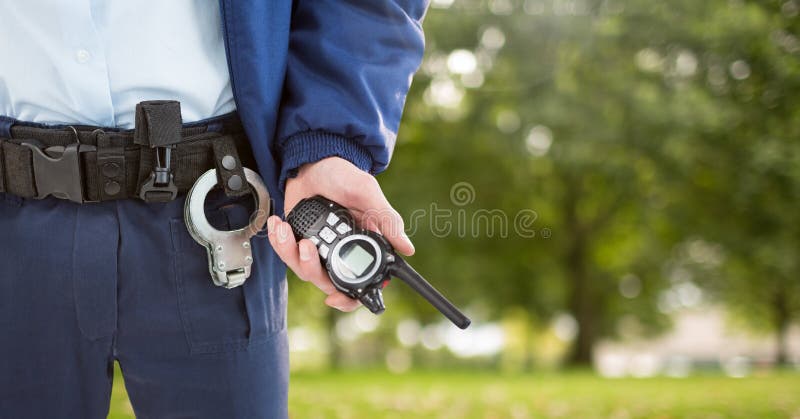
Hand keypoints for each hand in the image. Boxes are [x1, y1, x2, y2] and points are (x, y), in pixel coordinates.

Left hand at [267, 157, 414, 311]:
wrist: (315, 159)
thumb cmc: (344, 174)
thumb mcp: (368, 195)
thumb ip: (387, 221)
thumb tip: (408, 248)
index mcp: (360, 245)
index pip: (358, 282)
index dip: (349, 298)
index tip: (335, 298)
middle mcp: (338, 250)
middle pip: (325, 280)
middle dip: (312, 268)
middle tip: (308, 247)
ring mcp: (316, 246)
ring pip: (302, 268)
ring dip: (291, 253)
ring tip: (287, 230)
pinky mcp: (296, 238)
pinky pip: (285, 251)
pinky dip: (278, 241)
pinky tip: (277, 224)